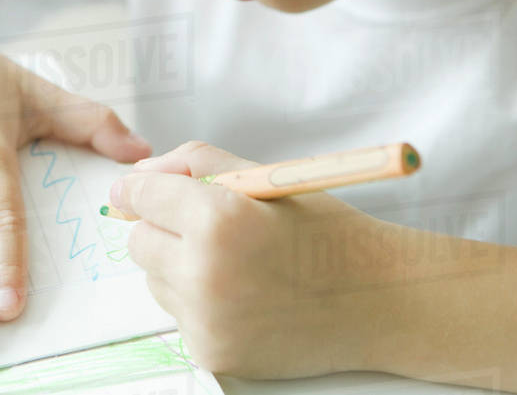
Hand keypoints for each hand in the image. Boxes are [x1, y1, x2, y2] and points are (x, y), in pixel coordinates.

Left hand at [111, 140, 397, 378]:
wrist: (379, 301)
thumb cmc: (323, 231)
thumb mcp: (264, 177)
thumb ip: (194, 163)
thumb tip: (137, 177)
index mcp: (217, 219)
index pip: (140, 197)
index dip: (140, 189)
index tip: (141, 192)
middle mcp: (205, 274)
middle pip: (137, 242)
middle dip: (163, 229)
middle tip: (209, 228)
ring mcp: (207, 321)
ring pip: (155, 281)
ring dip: (179, 268)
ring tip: (236, 264)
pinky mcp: (212, 353)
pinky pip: (179, 316)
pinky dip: (200, 304)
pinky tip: (245, 296)